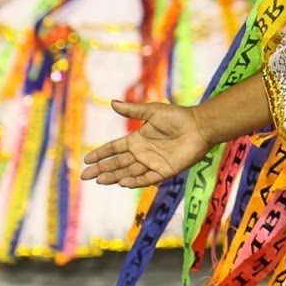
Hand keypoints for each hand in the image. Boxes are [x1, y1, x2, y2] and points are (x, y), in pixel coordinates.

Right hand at [80, 99, 211, 187]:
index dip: (101, 154)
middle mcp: (143, 153)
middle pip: (117, 163)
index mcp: (138, 139)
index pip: (114, 148)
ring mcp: (153, 163)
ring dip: (114, 176)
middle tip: (85, 176)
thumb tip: (112, 103)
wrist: (199, 126)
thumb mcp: (152, 111)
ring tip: (99, 180)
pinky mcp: (164, 170)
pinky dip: (134, 181)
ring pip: (128, 172)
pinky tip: (122, 182)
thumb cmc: (178, 116)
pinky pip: (146, 178)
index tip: (86, 159)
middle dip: (102, 169)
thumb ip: (132, 110)